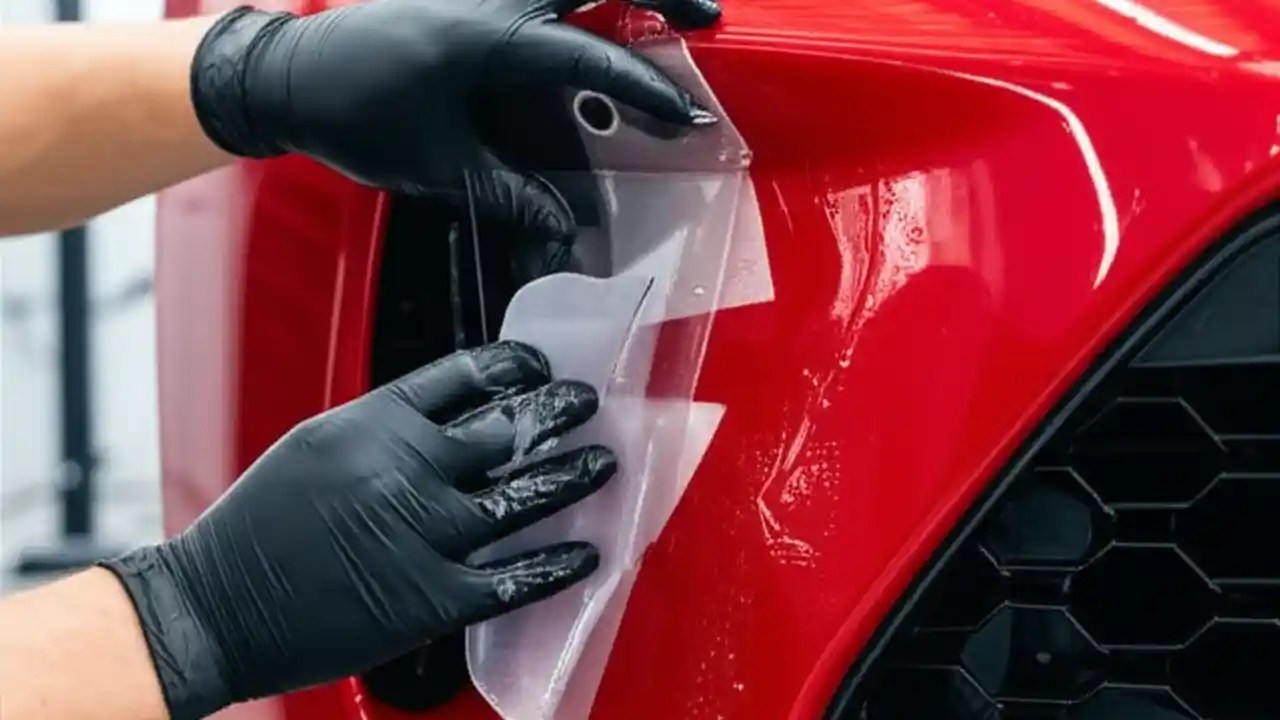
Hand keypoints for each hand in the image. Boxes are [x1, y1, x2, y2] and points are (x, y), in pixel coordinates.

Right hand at [100, 342, 616, 718]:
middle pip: (506, 426)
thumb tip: (449, 418)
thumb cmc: (256, 529)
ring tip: (602, 463)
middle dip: (557, 409)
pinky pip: (511, 578)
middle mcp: (404, 470)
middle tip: (587, 403)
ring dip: (572, 475)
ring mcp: (421, 534)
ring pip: (521, 495)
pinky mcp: (428, 597)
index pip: (464, 374)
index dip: (513, 365)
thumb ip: (384, 428)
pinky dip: (555, 566)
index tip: (539, 364)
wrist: (214, 608)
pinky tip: (586, 553)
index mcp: (373, 423)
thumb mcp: (316, 446)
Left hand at [190, 0, 719, 239]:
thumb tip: (564, 228)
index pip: (588, 58)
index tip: (686, 117)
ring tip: (671, 6)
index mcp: (488, 39)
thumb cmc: (352, 114)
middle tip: (708, 15)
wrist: (287, 74)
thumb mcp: (437, 165)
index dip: (646, 89)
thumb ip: (509, 191)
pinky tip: (598, 9)